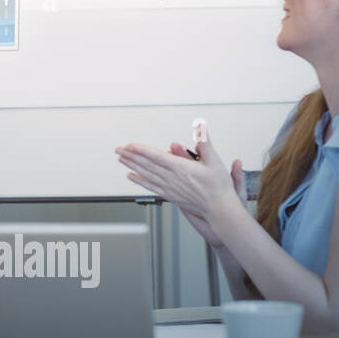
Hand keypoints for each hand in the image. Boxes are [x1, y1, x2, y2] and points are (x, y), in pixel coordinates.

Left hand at [114, 137, 243, 245]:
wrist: (220, 209)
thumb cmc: (219, 187)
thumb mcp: (215, 161)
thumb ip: (205, 143)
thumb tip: (201, 128)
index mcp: (182, 168)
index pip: (157, 156)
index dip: (142, 150)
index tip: (130, 145)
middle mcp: (173, 178)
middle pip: (147, 165)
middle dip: (131, 155)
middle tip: (119, 149)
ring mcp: (170, 188)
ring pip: (146, 174)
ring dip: (132, 165)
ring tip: (120, 158)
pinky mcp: (170, 195)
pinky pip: (150, 187)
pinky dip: (139, 181)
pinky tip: (130, 176)